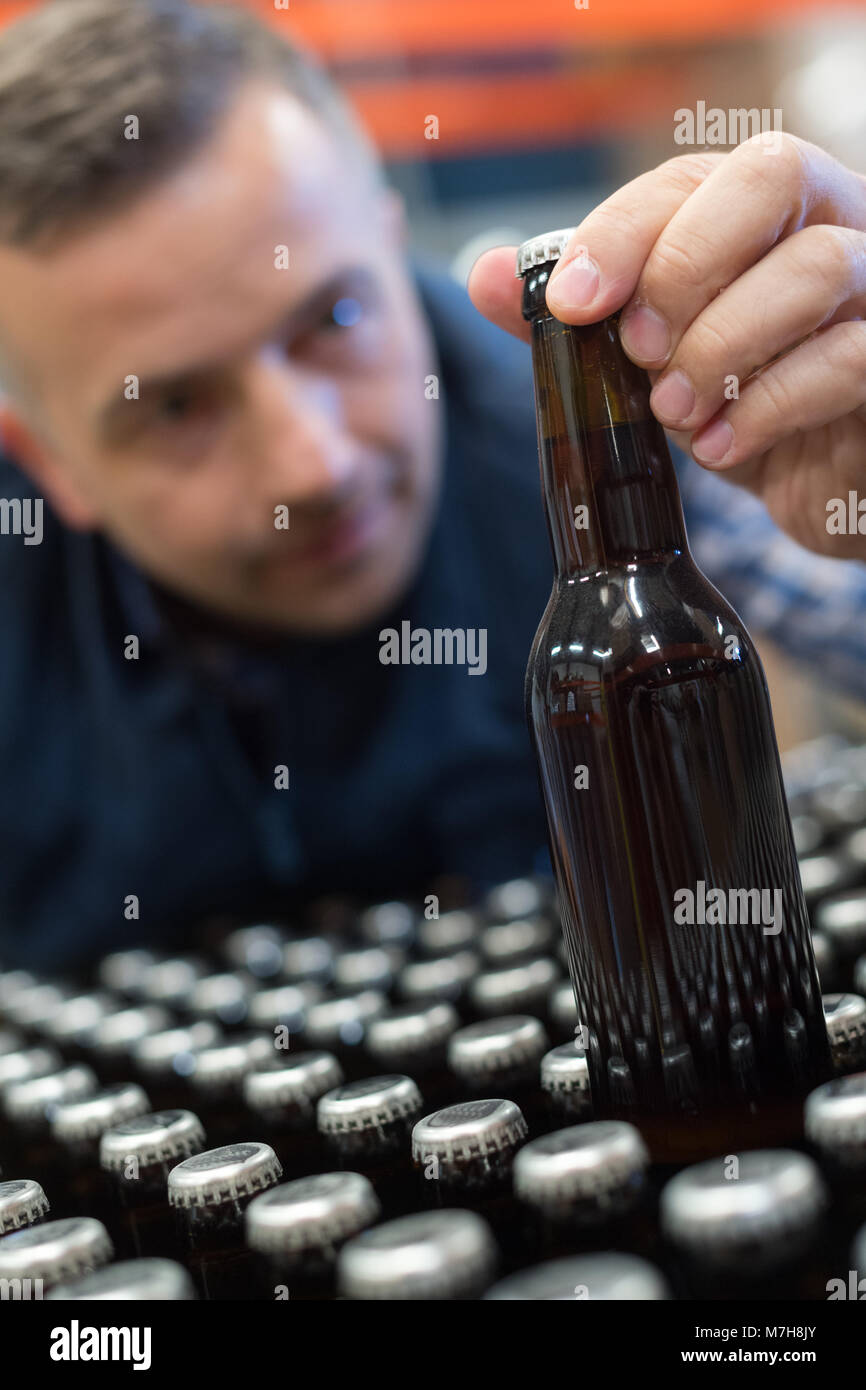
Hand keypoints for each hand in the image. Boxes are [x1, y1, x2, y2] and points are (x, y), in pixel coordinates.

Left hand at [467, 136, 865, 560]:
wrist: (823, 477)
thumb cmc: (737, 397)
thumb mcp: (652, 361)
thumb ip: (579, 320)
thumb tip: (487, 276)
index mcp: (758, 208)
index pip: (691, 176)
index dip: (623, 230)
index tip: (570, 302)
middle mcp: (828, 222)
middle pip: (769, 177)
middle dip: (682, 266)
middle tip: (637, 351)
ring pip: (814, 267)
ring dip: (721, 345)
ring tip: (673, 412)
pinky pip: (846, 359)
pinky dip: (766, 407)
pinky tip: (719, 445)